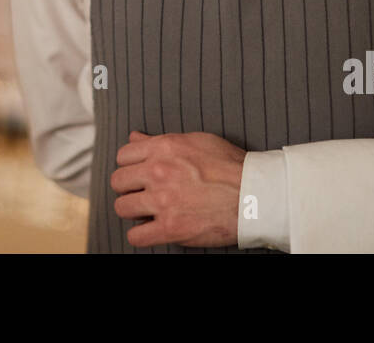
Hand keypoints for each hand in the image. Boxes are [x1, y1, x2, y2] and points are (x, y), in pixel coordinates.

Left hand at [111, 130, 245, 247]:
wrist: (255, 194)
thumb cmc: (231, 165)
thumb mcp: (196, 141)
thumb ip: (160, 141)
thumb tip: (134, 137)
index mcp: (164, 148)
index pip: (123, 155)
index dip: (130, 166)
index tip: (139, 174)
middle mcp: (159, 172)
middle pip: (118, 182)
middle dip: (129, 188)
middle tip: (142, 193)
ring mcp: (163, 201)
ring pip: (122, 208)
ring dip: (133, 211)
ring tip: (148, 212)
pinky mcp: (171, 228)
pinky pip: (136, 236)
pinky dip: (141, 235)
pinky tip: (152, 230)